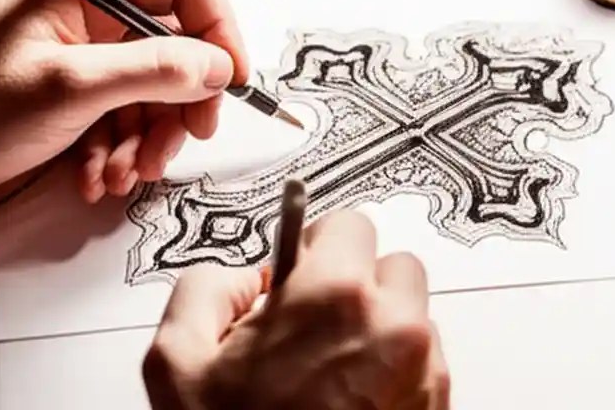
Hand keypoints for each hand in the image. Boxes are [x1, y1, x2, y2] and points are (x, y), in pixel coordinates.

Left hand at [0, 0, 248, 212]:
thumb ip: (154, 71)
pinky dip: (128, 149)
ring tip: (130, 171)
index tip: (229, 79)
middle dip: (185, 98)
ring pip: (165, 86)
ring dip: (155, 135)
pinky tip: (101, 175)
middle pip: (183, 41)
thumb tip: (219, 67)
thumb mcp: (71, 87)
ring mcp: (93, 51)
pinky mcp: (88, 92)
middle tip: (188, 137)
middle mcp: (95, 7)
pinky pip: (138, 114)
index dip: (218, 26)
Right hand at [144, 210, 449, 409]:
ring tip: (329, 374)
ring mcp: (425, 370)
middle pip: (393, 267)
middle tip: (313, 326)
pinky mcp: (438, 407)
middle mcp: (394, 326)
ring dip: (379, 331)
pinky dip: (394, 373)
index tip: (302, 270)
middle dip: (356, 287)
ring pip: (413, 317)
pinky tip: (349, 403)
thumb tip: (244, 278)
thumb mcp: (176, 362)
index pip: (351, 223)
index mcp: (335, 296)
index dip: (318, 246)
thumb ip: (206, 289)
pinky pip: (425, 365)